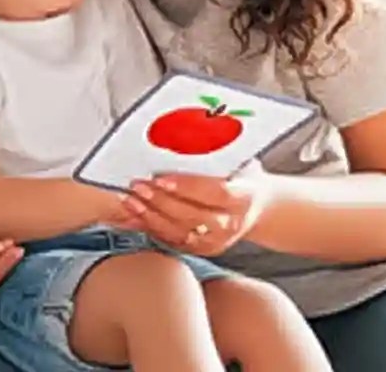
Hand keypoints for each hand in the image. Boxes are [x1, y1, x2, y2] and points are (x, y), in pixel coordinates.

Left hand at [121, 166, 275, 255]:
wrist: (254, 207)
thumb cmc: (242, 177)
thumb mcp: (238, 162)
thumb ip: (217, 155)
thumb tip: (185, 136)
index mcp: (244, 197)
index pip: (216, 193)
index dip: (187, 187)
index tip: (162, 177)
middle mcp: (231, 224)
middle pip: (193, 216)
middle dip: (162, 200)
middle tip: (139, 185)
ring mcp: (216, 241)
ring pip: (179, 232)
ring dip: (150, 215)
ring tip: (130, 199)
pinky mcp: (202, 250)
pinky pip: (171, 240)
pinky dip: (150, 227)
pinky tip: (135, 213)